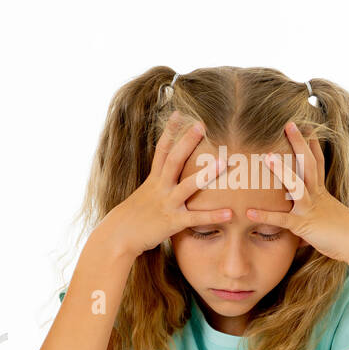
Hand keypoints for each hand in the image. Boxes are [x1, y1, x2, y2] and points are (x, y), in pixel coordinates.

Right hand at [101, 111, 231, 258]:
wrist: (118, 236)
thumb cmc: (133, 217)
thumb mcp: (144, 196)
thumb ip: (158, 186)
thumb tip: (167, 179)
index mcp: (154, 179)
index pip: (162, 149)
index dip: (170, 131)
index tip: (179, 113)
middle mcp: (160, 187)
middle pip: (175, 159)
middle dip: (188, 141)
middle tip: (202, 125)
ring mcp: (167, 203)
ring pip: (187, 185)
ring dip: (206, 174)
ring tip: (224, 162)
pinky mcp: (172, 221)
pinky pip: (195, 217)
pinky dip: (212, 215)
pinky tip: (229, 212)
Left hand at [247, 121, 348, 263]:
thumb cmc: (345, 235)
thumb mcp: (329, 221)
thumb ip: (313, 219)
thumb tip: (302, 229)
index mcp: (322, 192)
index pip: (318, 162)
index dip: (312, 144)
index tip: (307, 126)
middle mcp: (317, 195)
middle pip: (309, 164)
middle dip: (299, 143)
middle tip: (289, 124)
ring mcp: (310, 208)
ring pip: (296, 185)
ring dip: (282, 171)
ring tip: (267, 156)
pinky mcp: (304, 224)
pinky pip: (282, 219)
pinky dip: (266, 215)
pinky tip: (249, 211)